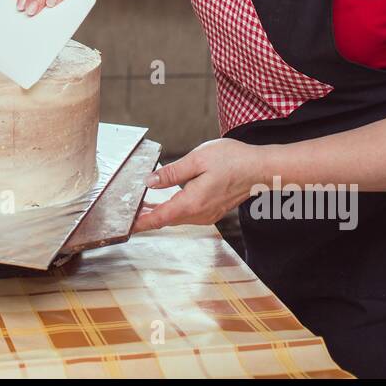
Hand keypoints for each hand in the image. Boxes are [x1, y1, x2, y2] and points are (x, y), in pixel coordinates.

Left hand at [132, 139, 261, 231]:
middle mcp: (199, 214)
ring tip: (139, 205)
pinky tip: (164, 200)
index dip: (139, 222)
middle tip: (126, 210)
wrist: (261, 169)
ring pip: (176, 217)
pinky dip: (172, 209)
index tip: (124, 226)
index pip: (158, 218)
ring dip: (158, 212)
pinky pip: (186, 214)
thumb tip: (150, 182)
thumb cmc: (233, 160)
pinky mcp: (212, 210)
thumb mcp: (197, 159)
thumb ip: (172, 173)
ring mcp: (207, 214)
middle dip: (145, 216)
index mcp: (192, 203)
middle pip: (165, 220)